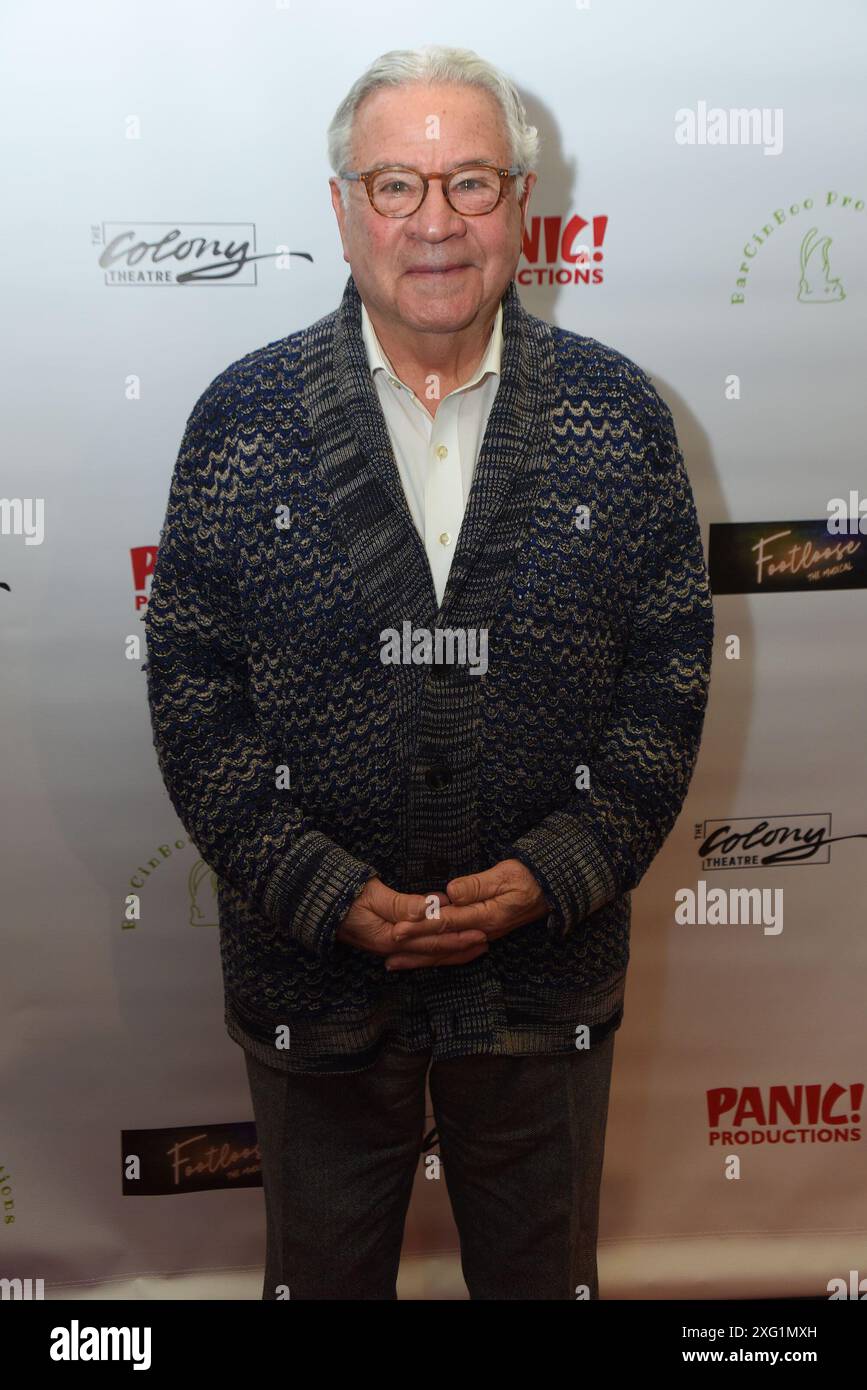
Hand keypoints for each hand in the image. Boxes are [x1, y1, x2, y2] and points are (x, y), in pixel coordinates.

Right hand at [336, 877, 488, 966]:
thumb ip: (403, 905)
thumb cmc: (344, 895)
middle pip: (433, 952)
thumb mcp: (374, 896)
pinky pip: (418, 949)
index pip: (432, 940)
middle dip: (461, 947)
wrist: (317, 902)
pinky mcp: (387, 941)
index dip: (458, 936)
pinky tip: (445, 949)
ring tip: (474, 946)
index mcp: (391, 938)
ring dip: (451, 951)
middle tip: (486, 941)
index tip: (480, 931)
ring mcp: (389, 947)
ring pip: (427, 954)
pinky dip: (435, 949)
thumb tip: (432, 908)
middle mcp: (392, 948)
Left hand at [384, 859, 551, 969]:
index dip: (420, 927)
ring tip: (394, 963)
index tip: (397, 930)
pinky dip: (435, 956)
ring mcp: (482, 937)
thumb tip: (451, 892)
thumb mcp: (505, 875)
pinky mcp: (481, 936)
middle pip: (442, 945)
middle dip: (413, 949)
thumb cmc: (528, 878)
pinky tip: (421, 959)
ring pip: (446, 952)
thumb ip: (478, 885)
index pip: (446, 923)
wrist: (549, 890)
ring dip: (420, 958)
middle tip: (386, 954)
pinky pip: (454, 951)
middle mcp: (482, 932)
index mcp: (486, 917)